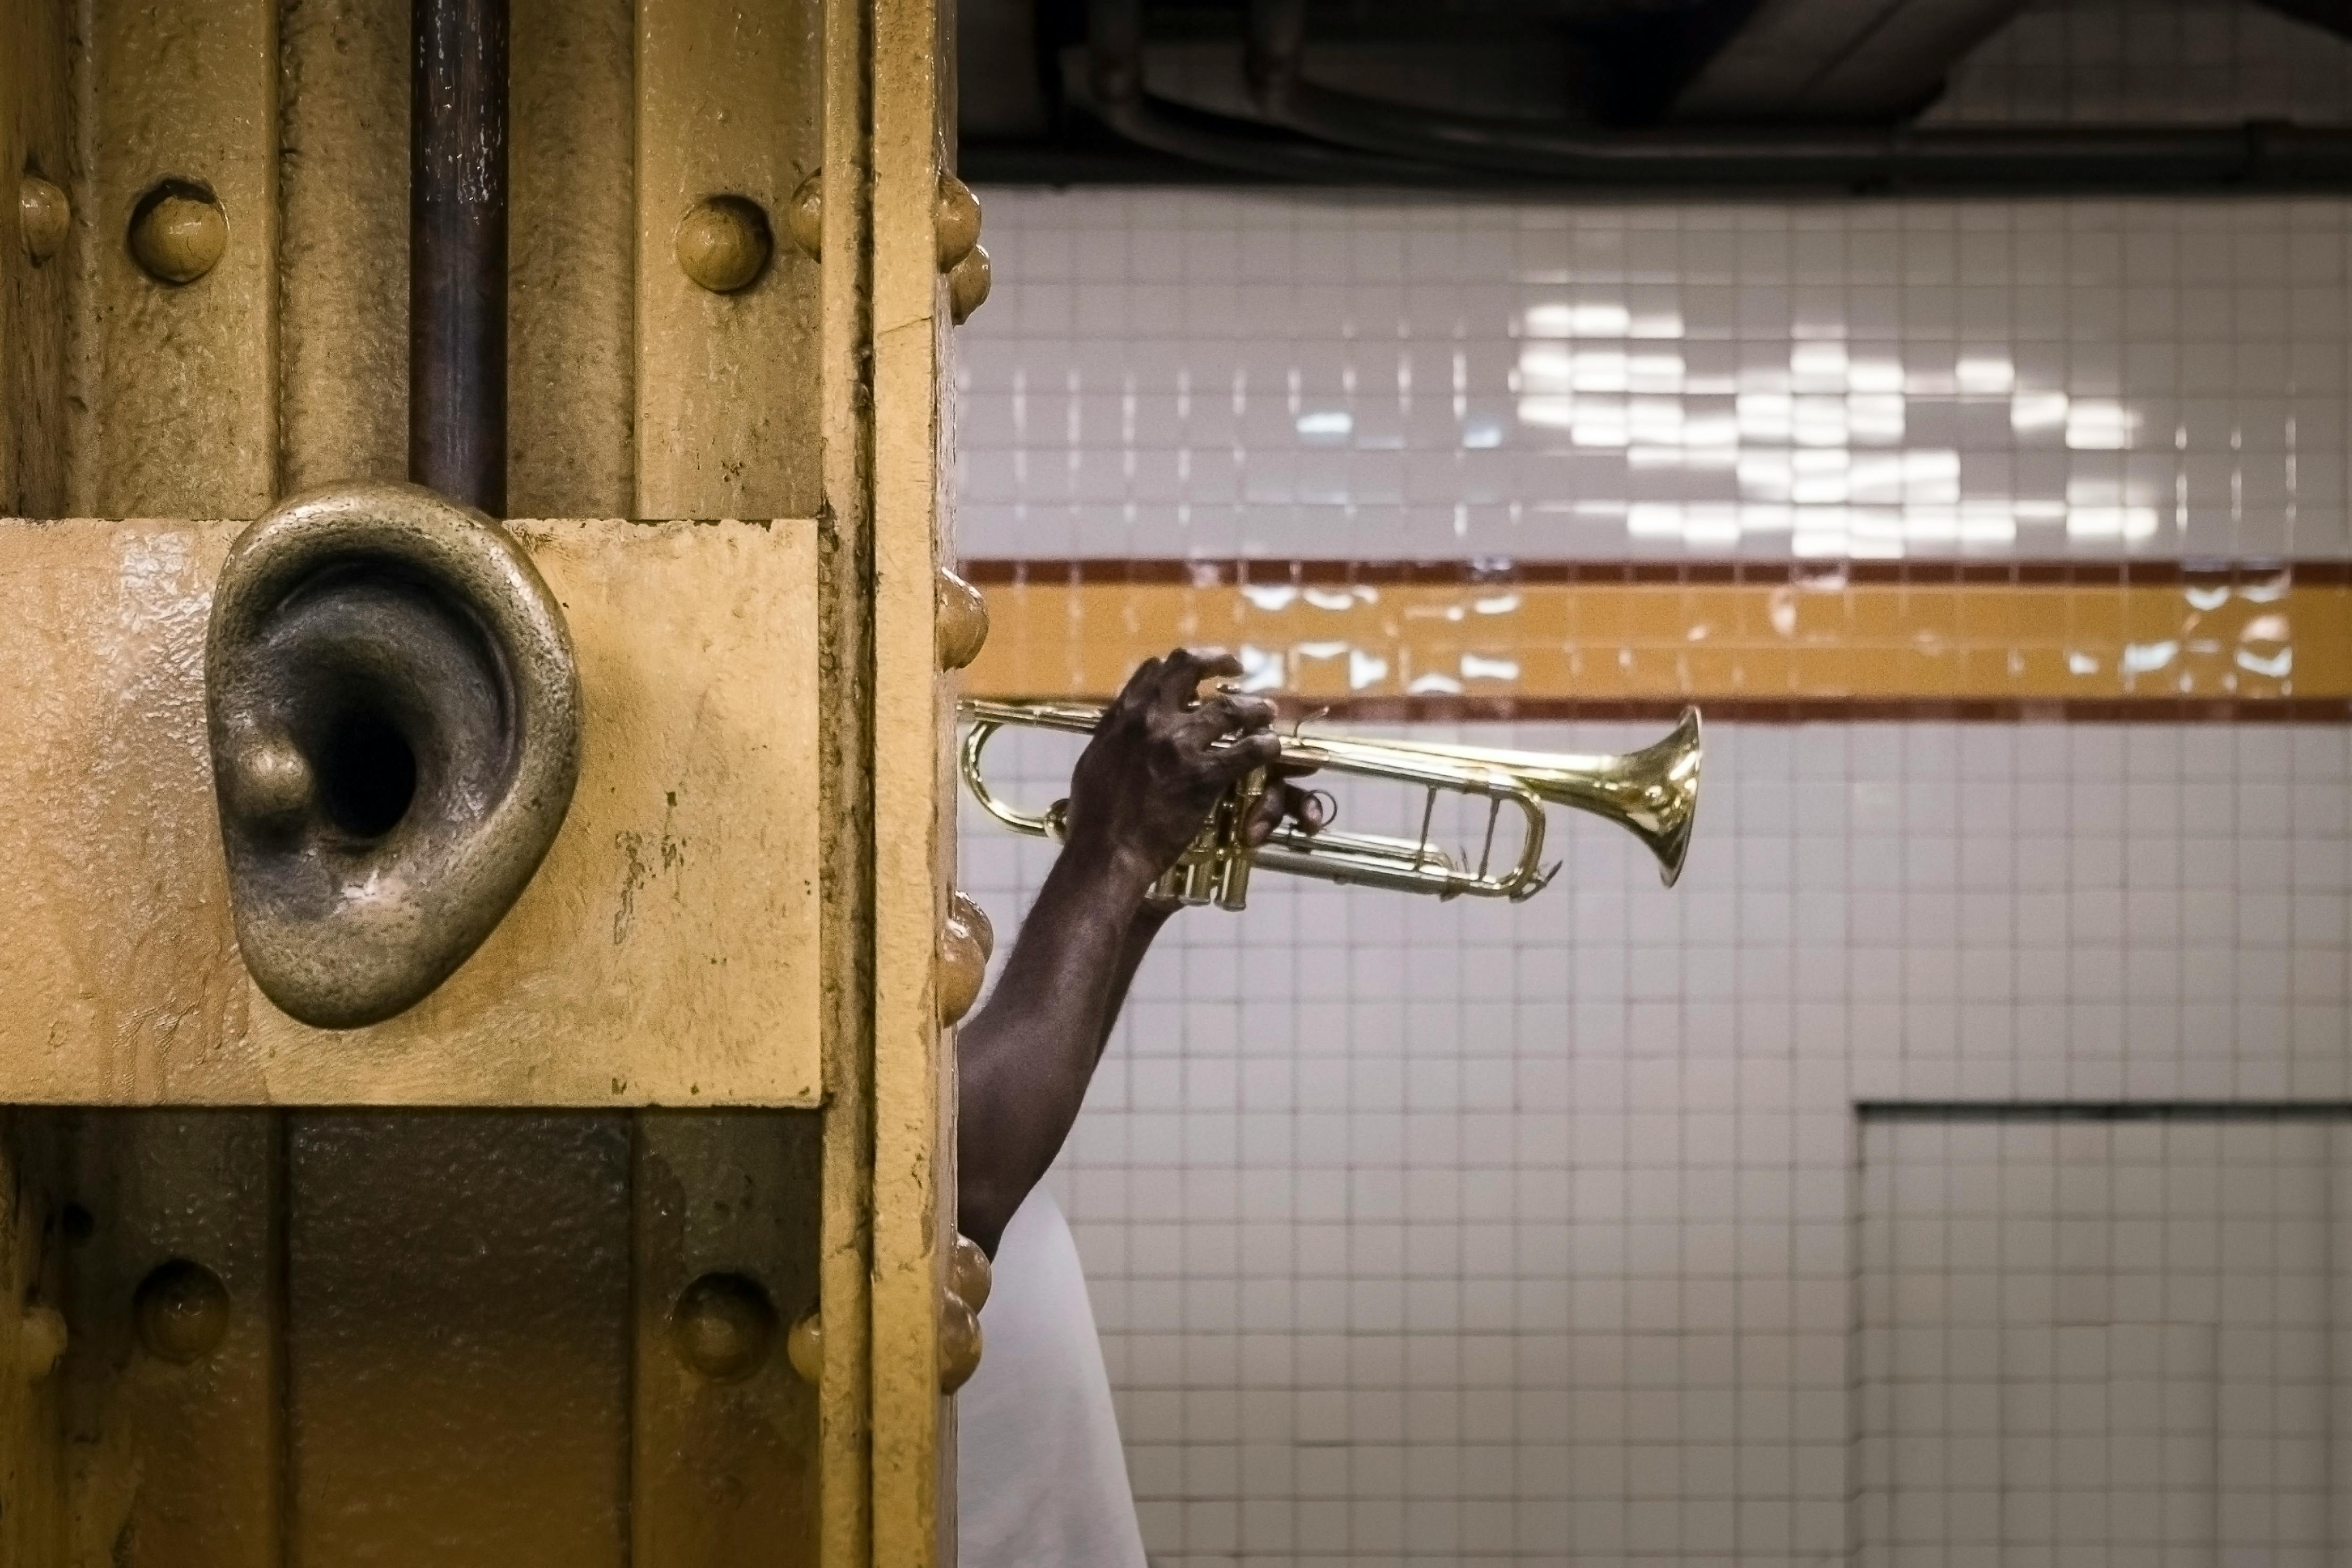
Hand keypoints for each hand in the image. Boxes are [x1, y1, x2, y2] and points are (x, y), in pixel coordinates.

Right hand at [1061, 649, 1326, 891]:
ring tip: (1264, 712)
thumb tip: (1120, 731)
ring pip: (1228, 708)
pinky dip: (1264, 746)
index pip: (1153, 672)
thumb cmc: (1094, 820)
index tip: (1194, 671)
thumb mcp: (1094, 765)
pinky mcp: (1203, 775)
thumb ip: (1113, 740)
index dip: (1179, 666)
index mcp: (1122, 718)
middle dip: (1218, 662)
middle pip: (1189, 670)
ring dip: (1252, 707)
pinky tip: (1271, 748)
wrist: (1105, 854)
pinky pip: (1247, 750)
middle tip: (1237, 667)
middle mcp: (1150, 721)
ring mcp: (1178, 746)